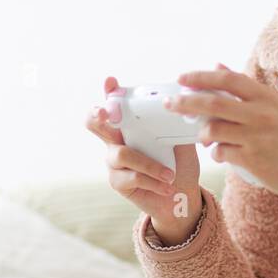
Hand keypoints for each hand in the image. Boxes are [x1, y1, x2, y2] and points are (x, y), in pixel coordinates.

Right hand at [85, 75, 202, 227]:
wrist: (183, 195)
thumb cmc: (180, 164)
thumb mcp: (182, 142)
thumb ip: (177, 126)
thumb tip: (183, 110)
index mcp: (132, 125)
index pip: (115, 103)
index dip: (109, 91)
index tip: (111, 82)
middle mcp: (117, 139)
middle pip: (94, 122)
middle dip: (97, 114)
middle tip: (106, 113)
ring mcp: (114, 161)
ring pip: (122, 154)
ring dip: (150, 164)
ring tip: (170, 174)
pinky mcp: (118, 181)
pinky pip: (132, 176)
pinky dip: (153, 181)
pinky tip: (166, 186)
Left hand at [168, 63, 277, 205]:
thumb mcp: (273, 107)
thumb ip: (244, 88)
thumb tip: (217, 65)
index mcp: (266, 97)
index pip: (228, 79)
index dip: (201, 77)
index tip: (182, 78)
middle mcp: (262, 113)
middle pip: (213, 102)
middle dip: (186, 102)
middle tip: (171, 104)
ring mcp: (257, 136)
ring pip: (213, 129)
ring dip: (202, 134)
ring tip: (206, 138)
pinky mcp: (252, 159)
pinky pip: (220, 152)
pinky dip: (216, 153)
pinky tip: (223, 154)